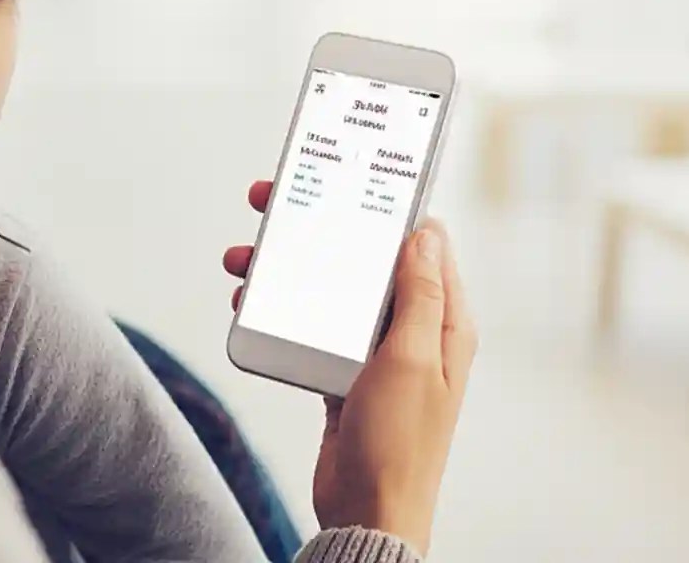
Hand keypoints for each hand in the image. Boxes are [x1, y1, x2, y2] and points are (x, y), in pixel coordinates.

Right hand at [223, 181, 476, 554]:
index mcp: (443, 322)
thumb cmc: (399, 443)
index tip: (346, 178)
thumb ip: (421, 296)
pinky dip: (283, 309)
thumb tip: (428, 232)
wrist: (366, 510)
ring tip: (244, 258)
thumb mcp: (412, 359)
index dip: (385, 209)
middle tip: (272, 202)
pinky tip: (252, 299)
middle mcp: (412, 331)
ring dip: (288, 270)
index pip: (420, 246)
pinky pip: (313, 326)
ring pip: (330, 290)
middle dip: (319, 229)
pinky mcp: (344, 373)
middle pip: (364, 261)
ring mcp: (376, 352)